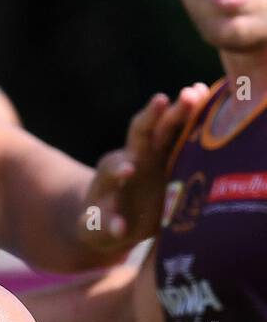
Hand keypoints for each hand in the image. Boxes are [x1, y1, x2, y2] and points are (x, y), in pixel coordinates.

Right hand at [78, 84, 210, 260]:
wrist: (108, 230)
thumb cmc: (148, 200)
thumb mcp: (169, 180)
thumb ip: (187, 157)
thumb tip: (224, 131)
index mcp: (151, 152)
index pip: (166, 123)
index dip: (181, 109)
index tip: (198, 91)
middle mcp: (128, 162)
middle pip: (139, 133)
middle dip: (151, 117)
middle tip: (162, 100)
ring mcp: (108, 188)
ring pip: (111, 170)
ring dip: (118, 169)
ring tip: (129, 169)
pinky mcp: (96, 217)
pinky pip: (104, 219)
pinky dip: (112, 222)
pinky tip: (120, 226)